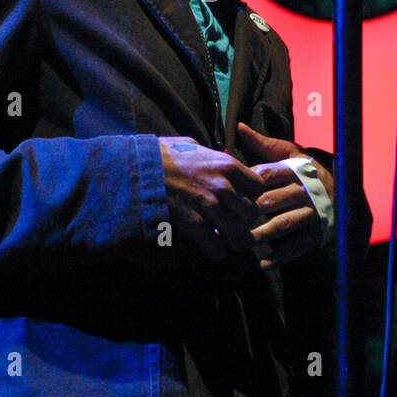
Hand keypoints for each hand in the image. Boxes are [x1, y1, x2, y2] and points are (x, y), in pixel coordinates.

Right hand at [159, 137, 266, 261]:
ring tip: (222, 237)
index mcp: (226, 165)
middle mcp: (223, 186)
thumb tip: (215, 155)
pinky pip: (217, 246)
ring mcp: (209, 206)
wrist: (137, 169)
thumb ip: (210, 153)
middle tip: (233, 222)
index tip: (241, 199)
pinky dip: (216, 251)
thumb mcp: (191, 144)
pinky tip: (211, 249)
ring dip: (230, 237)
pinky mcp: (194, 224)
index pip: (258, 186)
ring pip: (237, 232)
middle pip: (251, 212)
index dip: (251, 195)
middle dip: (243, 219)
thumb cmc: (162, 154)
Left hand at [236, 122, 333, 269]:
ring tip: (239, 244)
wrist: (345, 195)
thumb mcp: (290, 154)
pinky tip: (263, 263)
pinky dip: (281, 256)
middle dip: (248, 212)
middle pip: (271, 201)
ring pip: (283, 224)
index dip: (246, 184)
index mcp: (294, 170)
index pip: (266, 175)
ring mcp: (311, 214)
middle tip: (225, 221)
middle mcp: (304, 191)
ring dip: (260, 235)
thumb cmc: (306, 172)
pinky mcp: (317, 234)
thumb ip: (263, 144)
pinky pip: (297, 247)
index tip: (225, 193)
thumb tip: (239, 127)